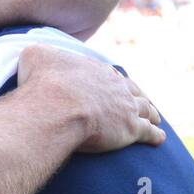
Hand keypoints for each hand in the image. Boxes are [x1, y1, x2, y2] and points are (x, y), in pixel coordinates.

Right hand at [16, 44, 163, 151]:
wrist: (57, 106)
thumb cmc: (43, 83)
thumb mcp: (35, 56)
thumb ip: (38, 54)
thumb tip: (35, 54)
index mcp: (97, 70)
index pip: (110, 76)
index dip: (114, 82)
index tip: (116, 86)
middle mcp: (116, 86)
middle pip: (133, 90)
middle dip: (137, 96)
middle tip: (142, 102)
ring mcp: (126, 106)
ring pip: (145, 109)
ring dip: (151, 114)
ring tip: (156, 119)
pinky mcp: (131, 129)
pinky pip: (148, 132)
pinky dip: (155, 135)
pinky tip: (159, 139)